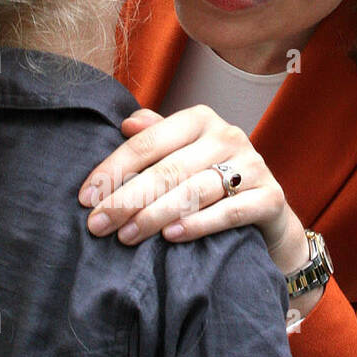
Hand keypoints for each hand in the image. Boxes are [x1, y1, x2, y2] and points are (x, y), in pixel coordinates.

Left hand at [78, 105, 311, 274]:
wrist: (266, 208)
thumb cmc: (211, 178)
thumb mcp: (183, 153)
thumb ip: (156, 136)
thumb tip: (126, 123)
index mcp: (200, 119)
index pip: (148, 142)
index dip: (113, 169)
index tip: (86, 197)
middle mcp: (227, 136)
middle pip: (168, 169)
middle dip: (127, 199)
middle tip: (98, 225)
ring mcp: (252, 165)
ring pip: (196, 191)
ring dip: (155, 215)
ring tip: (126, 236)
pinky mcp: (270, 196)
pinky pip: (230, 212)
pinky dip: (199, 224)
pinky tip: (171, 237)